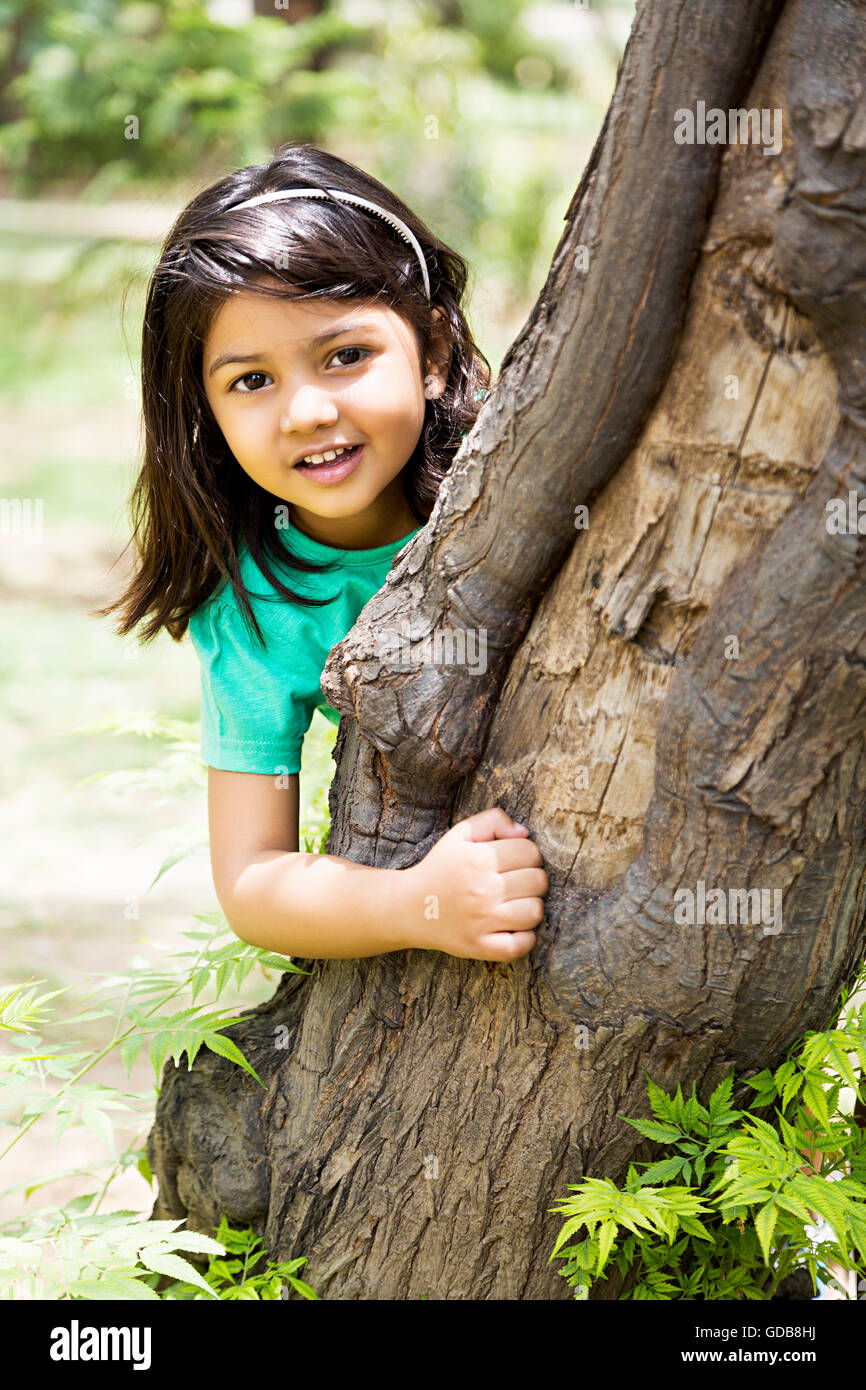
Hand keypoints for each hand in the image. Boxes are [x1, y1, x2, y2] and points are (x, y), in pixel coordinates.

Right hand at [401, 807, 548, 960]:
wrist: (407, 907)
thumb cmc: (439, 868)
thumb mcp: (459, 834)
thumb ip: (492, 820)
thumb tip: (523, 831)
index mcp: (479, 858)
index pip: (531, 852)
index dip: (527, 855)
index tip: (514, 862)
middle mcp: (482, 889)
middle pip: (538, 881)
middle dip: (532, 879)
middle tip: (516, 884)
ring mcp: (481, 921)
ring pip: (534, 912)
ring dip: (531, 907)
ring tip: (516, 904)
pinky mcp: (479, 946)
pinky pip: (520, 946)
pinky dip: (525, 939)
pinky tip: (516, 929)